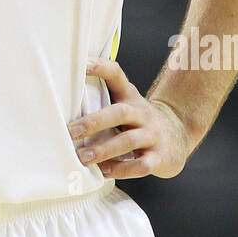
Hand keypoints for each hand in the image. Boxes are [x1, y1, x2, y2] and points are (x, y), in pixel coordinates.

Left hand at [66, 57, 190, 179]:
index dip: (100, 67)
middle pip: (120, 113)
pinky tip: (104, 172)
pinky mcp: (159, 157)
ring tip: (83, 157)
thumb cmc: (138, 120)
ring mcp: (153, 135)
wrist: (177, 135)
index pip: (116, 75)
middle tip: (71, 131)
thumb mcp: (125, 103)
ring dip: (104, 150)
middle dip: (94, 122)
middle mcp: (142, 113)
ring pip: (129, 141)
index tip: (81, 64)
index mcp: (130, 96)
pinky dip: (121, 170)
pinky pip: (140, 165)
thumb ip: (102, 98)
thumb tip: (61, 100)